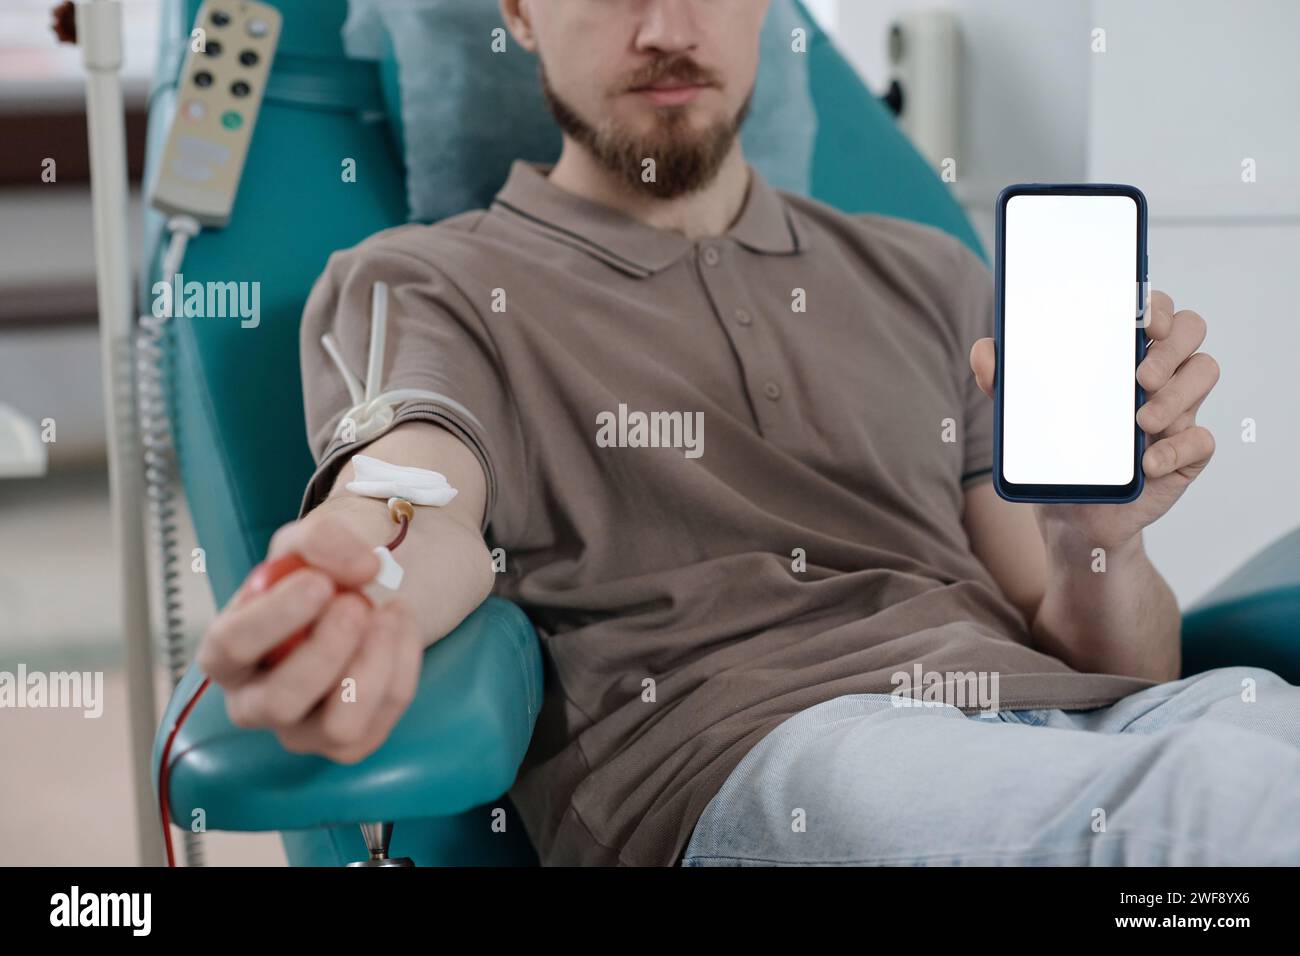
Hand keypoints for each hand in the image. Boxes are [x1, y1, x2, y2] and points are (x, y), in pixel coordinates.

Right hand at [195, 509, 423, 763]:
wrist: (364, 593)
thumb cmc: (318, 575)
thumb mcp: (309, 541)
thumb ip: (321, 540)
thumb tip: (360, 569)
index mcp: (227, 653)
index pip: (230, 647)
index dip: (273, 618)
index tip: (319, 583)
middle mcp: (256, 703)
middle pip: (280, 702)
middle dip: (327, 651)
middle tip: (357, 602)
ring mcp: (304, 730)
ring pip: (339, 725)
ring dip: (373, 664)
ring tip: (386, 613)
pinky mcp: (352, 742)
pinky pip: (383, 714)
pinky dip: (402, 662)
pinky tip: (400, 623)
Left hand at [969, 290, 1218, 549]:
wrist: (1072, 514)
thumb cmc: (1058, 449)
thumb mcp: (1026, 414)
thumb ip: (1004, 381)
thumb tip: (982, 352)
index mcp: (1123, 351)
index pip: (1153, 308)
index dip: (1156, 305)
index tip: (1142, 319)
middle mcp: (1158, 372)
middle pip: (1191, 329)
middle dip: (1172, 346)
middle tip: (1140, 375)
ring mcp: (1178, 409)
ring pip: (1204, 372)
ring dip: (1176, 395)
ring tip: (1141, 421)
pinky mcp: (1186, 451)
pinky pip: (1202, 440)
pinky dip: (1177, 449)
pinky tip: (1148, 463)